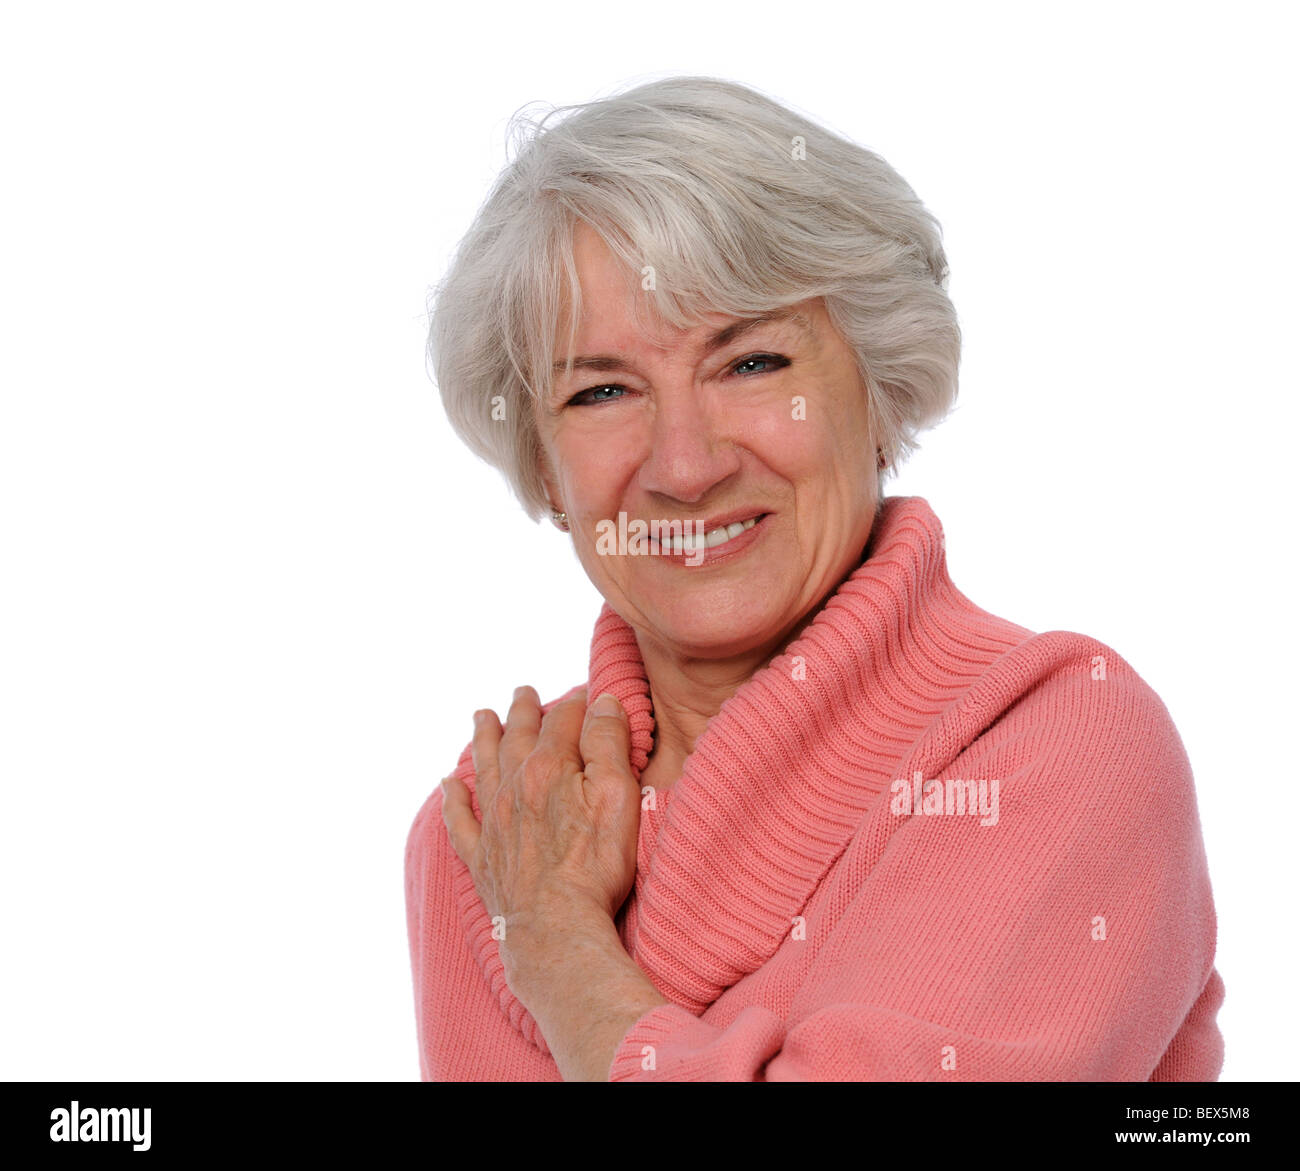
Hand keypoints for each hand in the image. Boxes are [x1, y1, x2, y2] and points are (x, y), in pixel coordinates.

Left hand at [440, 685, 641, 971]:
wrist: (557, 930)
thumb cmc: (596, 866)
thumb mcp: (617, 797)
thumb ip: (608, 744)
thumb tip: (601, 701)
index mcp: (549, 768)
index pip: (563, 720)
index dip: (578, 704)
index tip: (589, 695)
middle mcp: (513, 788)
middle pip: (517, 736)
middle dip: (523, 711)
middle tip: (524, 690)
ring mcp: (493, 823)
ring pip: (484, 767)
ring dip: (484, 738)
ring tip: (482, 716)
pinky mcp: (482, 858)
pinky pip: (459, 820)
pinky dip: (452, 799)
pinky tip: (447, 785)